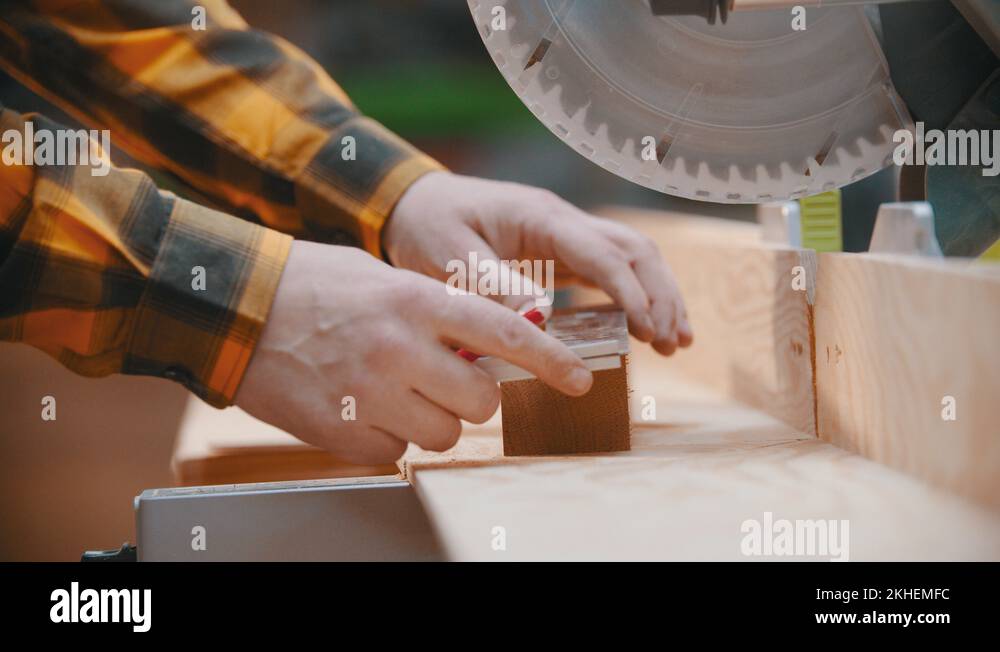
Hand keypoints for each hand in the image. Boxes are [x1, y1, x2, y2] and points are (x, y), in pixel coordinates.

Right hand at [235, 241, 593, 463]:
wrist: (235, 308)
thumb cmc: (315, 286)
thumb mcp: (385, 279)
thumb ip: (438, 312)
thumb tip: (484, 349)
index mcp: (416, 300)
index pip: (504, 333)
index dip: (550, 360)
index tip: (580, 380)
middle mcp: (400, 348)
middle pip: (481, 401)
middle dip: (471, 398)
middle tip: (443, 382)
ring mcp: (370, 394)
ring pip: (444, 435)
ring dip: (430, 420)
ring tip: (390, 391)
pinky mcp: (341, 432)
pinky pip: (395, 453)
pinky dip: (386, 437)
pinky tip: (358, 406)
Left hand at [385, 172, 692, 355]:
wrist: (413, 203)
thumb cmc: (429, 225)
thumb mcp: (452, 258)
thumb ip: (497, 287)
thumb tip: (543, 322)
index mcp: (540, 217)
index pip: (603, 253)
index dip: (632, 294)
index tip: (650, 331)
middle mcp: (562, 220)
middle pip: (634, 249)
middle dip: (661, 294)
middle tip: (674, 341)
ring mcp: (565, 234)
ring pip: (632, 257)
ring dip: (658, 295)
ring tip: (677, 341)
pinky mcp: (560, 252)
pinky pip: (609, 270)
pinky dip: (634, 297)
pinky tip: (647, 328)